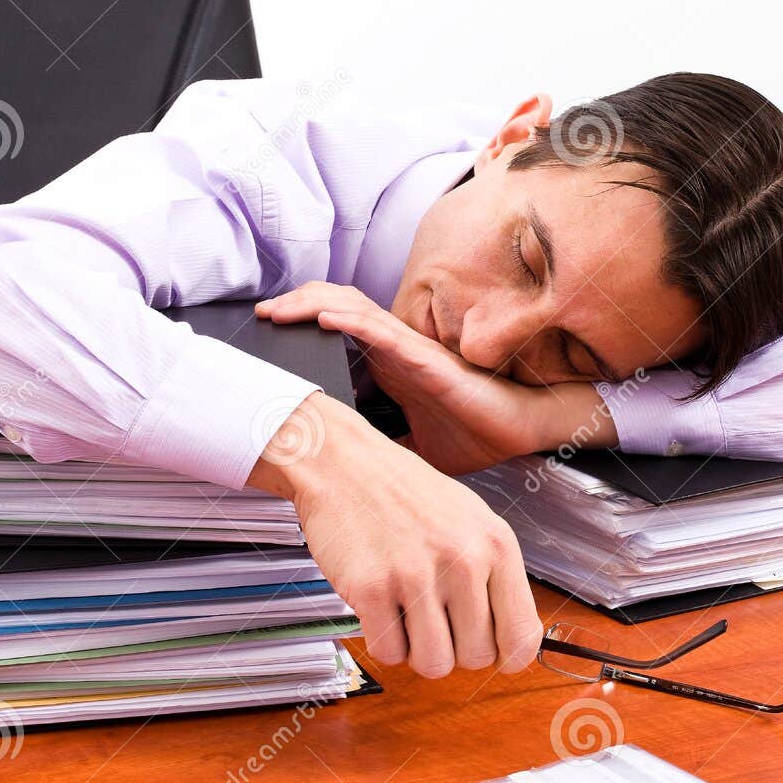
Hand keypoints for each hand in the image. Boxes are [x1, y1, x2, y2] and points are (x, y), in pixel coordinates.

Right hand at [246, 392, 541, 677]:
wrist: (344, 465)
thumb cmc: (407, 495)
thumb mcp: (472, 521)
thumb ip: (496, 577)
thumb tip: (514, 643)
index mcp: (496, 545)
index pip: (522, 638)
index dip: (504, 656)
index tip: (488, 649)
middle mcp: (463, 560)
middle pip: (475, 658)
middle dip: (454, 649)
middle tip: (433, 617)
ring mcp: (416, 575)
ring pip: (433, 665)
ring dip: (417, 651)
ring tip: (407, 613)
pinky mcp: (371, 588)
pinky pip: (388, 653)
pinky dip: (382, 640)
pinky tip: (380, 605)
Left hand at [257, 282, 607, 474]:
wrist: (518, 431)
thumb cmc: (475, 432)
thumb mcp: (410, 449)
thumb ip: (380, 451)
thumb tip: (348, 477)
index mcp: (387, 365)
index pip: (337, 328)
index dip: (301, 321)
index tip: (268, 333)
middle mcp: (394, 350)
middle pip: (337, 308)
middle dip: (296, 306)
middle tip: (264, 314)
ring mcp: (409, 350)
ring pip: (354, 309)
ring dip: (313, 304)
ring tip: (281, 310)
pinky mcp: (427, 359)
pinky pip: (384, 332)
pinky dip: (352, 322)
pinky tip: (326, 319)